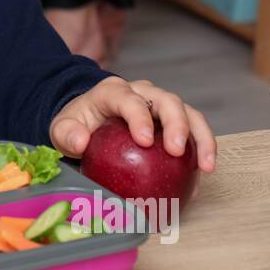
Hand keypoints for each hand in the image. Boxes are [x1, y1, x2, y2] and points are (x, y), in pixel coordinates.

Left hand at [49, 76, 216, 174]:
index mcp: (112, 91)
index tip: (145, 141)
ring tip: (206, 167)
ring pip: (189, 113)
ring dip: (202, 138)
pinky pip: (193, 132)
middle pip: (167, 101)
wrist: (89, 120)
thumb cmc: (77, 125)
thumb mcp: (62, 129)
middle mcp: (142, 93)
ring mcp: (160, 106)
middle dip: (177, 124)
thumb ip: (67, 134)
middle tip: (177, 152)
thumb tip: (80, 142)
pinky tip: (201, 177)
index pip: (129, 99)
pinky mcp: (172, 122)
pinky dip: (201, 151)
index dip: (139, 116)